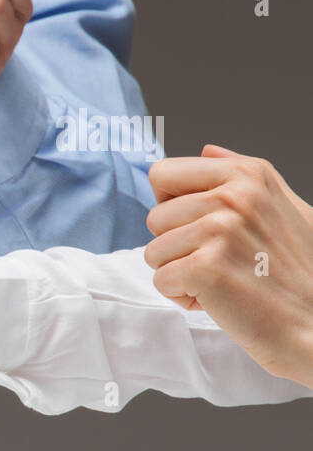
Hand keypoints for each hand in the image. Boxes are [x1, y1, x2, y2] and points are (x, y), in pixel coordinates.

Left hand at [145, 146, 312, 386]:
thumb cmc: (299, 273)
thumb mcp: (283, 208)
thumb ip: (242, 178)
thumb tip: (206, 151)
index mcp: (247, 174)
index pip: (162, 174)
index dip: (171, 207)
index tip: (200, 227)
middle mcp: (234, 195)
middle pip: (154, 217)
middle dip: (177, 246)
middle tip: (221, 261)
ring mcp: (221, 229)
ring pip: (153, 251)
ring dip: (180, 273)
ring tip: (223, 279)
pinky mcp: (207, 266)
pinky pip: (161, 280)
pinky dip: (183, 297)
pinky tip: (219, 299)